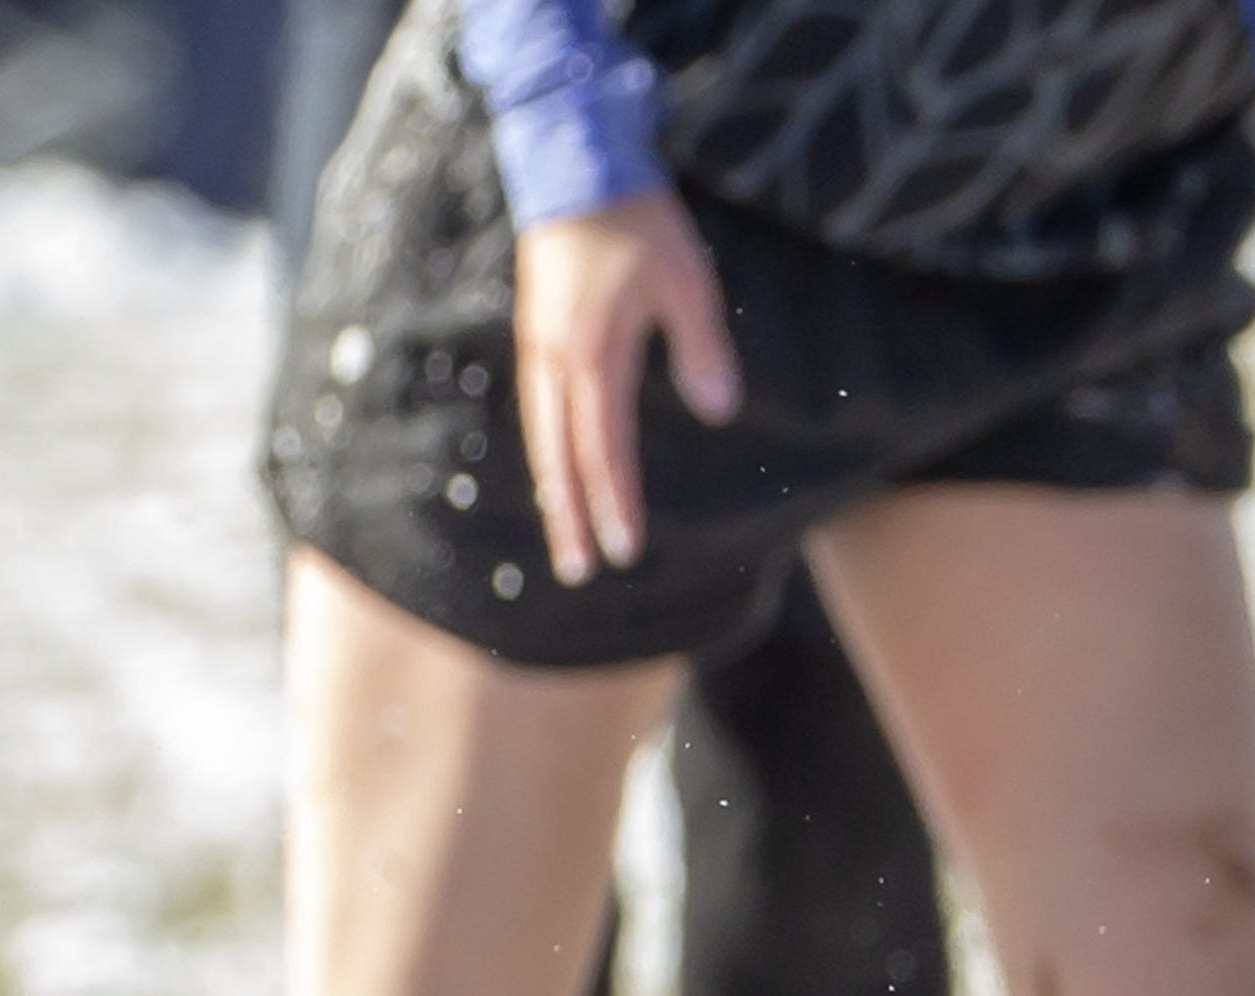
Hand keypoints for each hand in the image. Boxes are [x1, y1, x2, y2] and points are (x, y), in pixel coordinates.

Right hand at [512, 188, 740, 582]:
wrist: (575, 164)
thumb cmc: (638, 222)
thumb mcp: (686, 281)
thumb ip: (701, 349)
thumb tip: (718, 413)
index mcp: (593, 356)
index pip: (603, 449)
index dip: (615, 504)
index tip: (626, 551)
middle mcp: (556, 362)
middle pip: (558, 459)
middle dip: (569, 518)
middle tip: (579, 572)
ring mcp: (539, 349)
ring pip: (541, 439)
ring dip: (552, 493)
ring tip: (563, 538)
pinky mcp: (536, 336)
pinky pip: (538, 412)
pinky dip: (547, 454)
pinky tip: (558, 475)